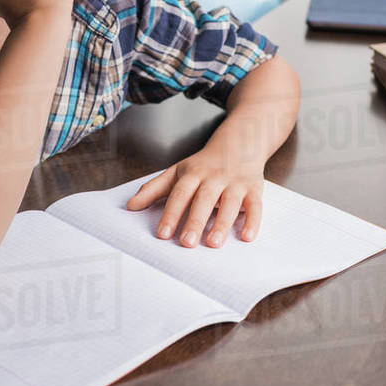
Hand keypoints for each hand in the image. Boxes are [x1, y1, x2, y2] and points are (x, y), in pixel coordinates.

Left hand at [125, 151, 263, 246]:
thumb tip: (130, 206)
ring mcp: (235, 183)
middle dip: (195, 221)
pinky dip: (253, 221)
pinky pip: (255, 206)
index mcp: (193, 173)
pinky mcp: (254, 189)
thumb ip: (154, 189)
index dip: (171, 213)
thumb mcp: (177, 171)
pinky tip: (247, 237)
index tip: (162, 234)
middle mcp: (214, 177)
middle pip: (204, 199)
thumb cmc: (204, 164)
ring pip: (230, 203)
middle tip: (186, 243)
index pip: (180, 193)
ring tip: (213, 243)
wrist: (240, 142)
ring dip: (222, 223)